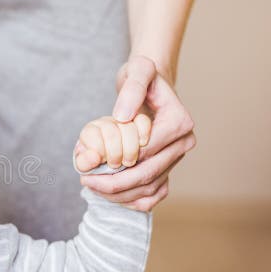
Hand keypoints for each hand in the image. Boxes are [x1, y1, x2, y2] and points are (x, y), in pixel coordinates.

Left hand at [80, 55, 195, 211]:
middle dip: (115, 183)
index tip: (91, 166)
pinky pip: (155, 193)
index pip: (146, 151)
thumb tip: (123, 118)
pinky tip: (111, 196)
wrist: (151, 85)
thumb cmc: (143, 76)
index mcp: (179, 122)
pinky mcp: (170, 168)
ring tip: (93, 187)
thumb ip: (131, 90)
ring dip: (120, 194)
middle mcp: (184, 143)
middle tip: (87, 182)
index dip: (117, 161)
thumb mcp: (138, 71)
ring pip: (150, 188)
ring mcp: (178, 158)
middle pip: (148, 173)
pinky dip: (133, 200)